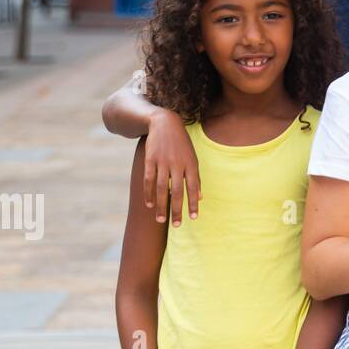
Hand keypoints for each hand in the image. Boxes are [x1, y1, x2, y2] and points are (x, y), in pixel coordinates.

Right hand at [144, 108, 200, 224]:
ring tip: (161, 220)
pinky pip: (148, 180)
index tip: (193, 218)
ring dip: (161, 205)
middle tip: (176, 225)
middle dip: (177, 209)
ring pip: (161, 188)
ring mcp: (163, 162)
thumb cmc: (181, 144)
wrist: (165, 123)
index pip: (194, 187)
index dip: (193, 203)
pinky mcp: (150, 160)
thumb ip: (195, 177)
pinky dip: (148, 194)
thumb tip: (200, 198)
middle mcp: (177, 164)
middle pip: (177, 191)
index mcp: (191, 163)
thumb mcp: (192, 157)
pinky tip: (149, 205)